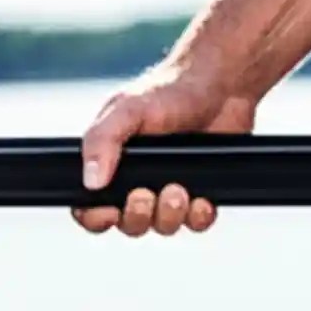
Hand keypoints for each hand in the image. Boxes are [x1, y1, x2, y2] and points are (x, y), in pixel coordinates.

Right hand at [74, 66, 256, 236]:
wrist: (220, 85)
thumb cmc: (168, 91)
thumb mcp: (126, 109)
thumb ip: (102, 142)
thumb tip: (91, 182)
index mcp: (111, 163)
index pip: (89, 206)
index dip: (95, 217)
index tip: (108, 211)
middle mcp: (137, 180)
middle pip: (127, 224)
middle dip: (136, 216)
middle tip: (145, 193)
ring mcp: (169, 188)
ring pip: (162, 226)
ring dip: (168, 215)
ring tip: (178, 189)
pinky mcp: (201, 191)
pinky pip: (196, 222)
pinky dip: (198, 216)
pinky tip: (200, 198)